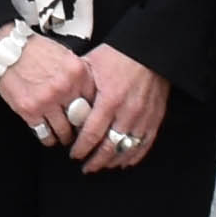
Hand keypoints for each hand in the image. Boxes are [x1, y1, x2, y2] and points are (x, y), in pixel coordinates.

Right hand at [0, 31, 94, 144]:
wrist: (6, 49)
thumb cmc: (35, 50)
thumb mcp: (65, 56)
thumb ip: (78, 76)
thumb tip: (87, 96)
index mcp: (77, 72)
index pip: (94, 101)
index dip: (93, 112)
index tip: (90, 117)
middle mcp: (64, 87)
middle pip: (81, 118)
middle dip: (80, 127)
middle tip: (78, 130)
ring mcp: (47, 100)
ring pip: (64, 131)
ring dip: (64, 136)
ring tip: (64, 136)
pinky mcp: (29, 110)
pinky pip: (44, 134)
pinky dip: (48, 138)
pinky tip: (49, 136)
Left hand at [69, 48, 173, 174]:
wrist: (150, 49)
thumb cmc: (119, 54)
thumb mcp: (92, 63)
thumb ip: (77, 84)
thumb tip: (60, 98)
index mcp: (109, 99)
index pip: (92, 134)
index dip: (81, 148)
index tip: (74, 154)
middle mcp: (127, 112)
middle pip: (109, 147)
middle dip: (95, 160)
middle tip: (85, 167)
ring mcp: (143, 117)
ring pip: (127, 149)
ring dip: (112, 161)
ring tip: (101, 165)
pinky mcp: (155, 118)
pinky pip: (145, 144)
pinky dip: (133, 156)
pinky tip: (124, 161)